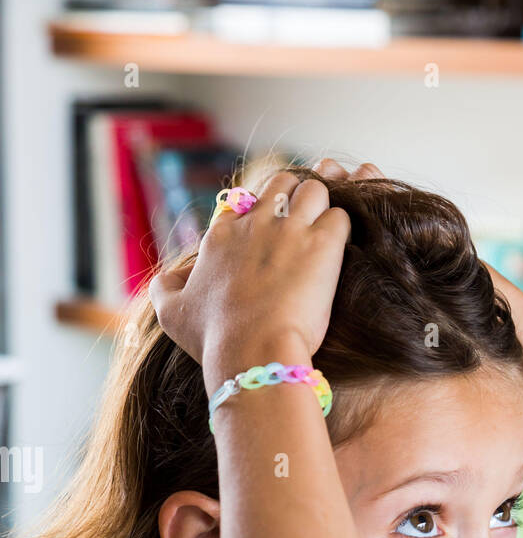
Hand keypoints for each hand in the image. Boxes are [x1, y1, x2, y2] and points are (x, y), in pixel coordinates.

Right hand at [148, 170, 351, 395]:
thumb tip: (172, 276)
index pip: (243, 203)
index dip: (260, 218)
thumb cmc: (214, 339)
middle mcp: (254, 223)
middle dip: (294, 200)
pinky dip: (343, 230)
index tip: (269, 245)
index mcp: (221, 236)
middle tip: (304, 233)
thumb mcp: (171, 313)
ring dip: (322, 210)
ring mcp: (289, 230)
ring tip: (325, 241)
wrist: (252, 353)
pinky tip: (339, 254)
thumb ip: (164, 288)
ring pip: (314, 190)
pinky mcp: (321, 244)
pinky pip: (340, 216)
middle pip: (281, 183)